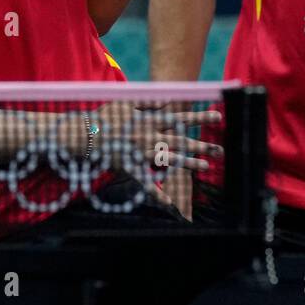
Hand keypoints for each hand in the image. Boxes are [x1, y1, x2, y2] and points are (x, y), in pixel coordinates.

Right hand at [91, 102, 221, 213]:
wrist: (84, 134)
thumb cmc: (104, 116)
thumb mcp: (126, 102)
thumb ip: (149, 102)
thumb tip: (168, 101)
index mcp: (149, 120)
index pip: (180, 118)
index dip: (200, 117)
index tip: (218, 117)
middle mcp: (148, 137)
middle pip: (180, 140)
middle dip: (201, 144)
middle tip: (220, 148)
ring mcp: (140, 153)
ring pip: (170, 159)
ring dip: (188, 163)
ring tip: (205, 165)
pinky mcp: (131, 168)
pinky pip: (147, 183)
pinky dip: (159, 193)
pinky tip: (173, 203)